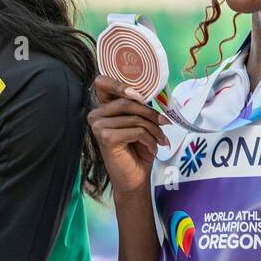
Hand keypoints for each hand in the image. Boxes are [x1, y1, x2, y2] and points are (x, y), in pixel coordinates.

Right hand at [87, 75, 168, 195]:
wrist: (135, 177)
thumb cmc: (138, 149)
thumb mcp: (139, 122)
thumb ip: (137, 105)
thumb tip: (147, 93)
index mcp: (102, 107)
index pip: (103, 82)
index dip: (120, 83)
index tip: (140, 95)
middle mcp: (96, 115)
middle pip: (128, 101)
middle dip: (151, 114)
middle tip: (165, 124)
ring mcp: (98, 126)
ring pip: (135, 118)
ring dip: (154, 130)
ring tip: (161, 140)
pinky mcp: (106, 138)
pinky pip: (137, 131)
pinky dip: (150, 140)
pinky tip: (153, 149)